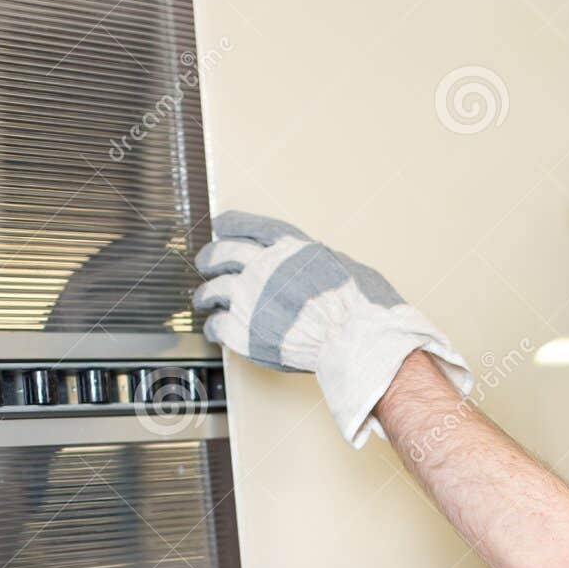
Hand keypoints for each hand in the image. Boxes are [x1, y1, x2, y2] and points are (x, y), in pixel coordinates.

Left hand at [192, 211, 473, 446]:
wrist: (357, 343)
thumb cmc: (365, 310)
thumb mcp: (349, 268)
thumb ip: (322, 263)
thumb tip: (315, 266)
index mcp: (292, 249)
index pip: (252, 227)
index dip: (233, 224)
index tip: (221, 224)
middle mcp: (265, 267)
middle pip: (223, 254)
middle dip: (210, 257)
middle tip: (205, 263)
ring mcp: (251, 298)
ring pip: (213, 289)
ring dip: (205, 294)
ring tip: (202, 299)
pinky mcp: (243, 331)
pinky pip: (216, 325)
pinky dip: (213, 327)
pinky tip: (214, 329)